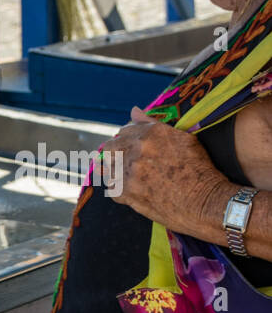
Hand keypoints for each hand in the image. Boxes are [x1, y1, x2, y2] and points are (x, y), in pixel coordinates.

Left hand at [103, 106, 228, 229]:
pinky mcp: (125, 193)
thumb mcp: (184, 139)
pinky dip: (118, 187)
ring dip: (115, 169)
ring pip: (108, 167)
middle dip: (116, 151)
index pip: (125, 130)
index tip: (130, 145)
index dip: (127, 138)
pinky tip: (130, 189)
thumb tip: (133, 110)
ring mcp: (128, 172)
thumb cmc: (199, 169)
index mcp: (152, 134)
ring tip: (130, 175)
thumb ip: (153, 124)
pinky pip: (111, 187)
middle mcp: (137, 150)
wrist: (204, 201)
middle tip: (125, 160)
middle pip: (111, 147)